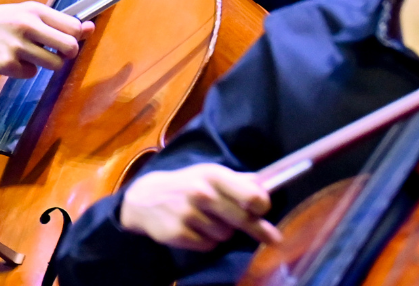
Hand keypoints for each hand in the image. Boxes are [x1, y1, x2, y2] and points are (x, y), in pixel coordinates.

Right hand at [0, 2, 92, 77]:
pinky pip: (31, 74)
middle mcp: (27, 25)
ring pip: (53, 64)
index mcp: (34, 10)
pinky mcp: (6, 64)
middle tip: (54, 52)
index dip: (76, 36)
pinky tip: (11, 60)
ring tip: (29, 54)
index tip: (69, 39)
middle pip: (69, 48)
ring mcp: (16, 46)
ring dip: (46, 64)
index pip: (73, 26)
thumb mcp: (26, 14)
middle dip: (67, 54)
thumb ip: (57, 22)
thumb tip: (90, 28)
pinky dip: (25, 70)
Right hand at [119, 163, 280, 251]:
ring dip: (223, 232)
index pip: (249, 194)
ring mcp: (188, 214)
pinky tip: (195, 230)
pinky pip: (208, 245)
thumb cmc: (186, 184)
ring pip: (226, 235)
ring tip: (209, 221)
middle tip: (273, 238)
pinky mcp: (178, 233)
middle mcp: (201, 193)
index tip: (264, 211)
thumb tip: (265, 185)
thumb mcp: (209, 174)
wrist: (145, 198)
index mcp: (213, 175)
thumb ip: (238, 180)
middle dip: (257, 229)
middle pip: (242, 219)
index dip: (261, 205)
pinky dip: (206, 241)